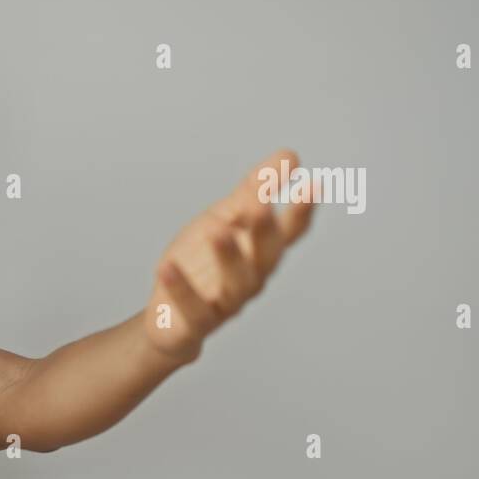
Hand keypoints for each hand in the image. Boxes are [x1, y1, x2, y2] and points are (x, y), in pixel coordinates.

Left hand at [143, 148, 319, 363]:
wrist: (169, 318)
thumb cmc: (202, 265)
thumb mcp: (225, 219)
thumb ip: (254, 191)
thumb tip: (290, 155)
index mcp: (259, 252)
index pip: (289, 232)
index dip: (301, 211)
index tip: (312, 184)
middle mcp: (250, 279)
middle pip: (266, 257)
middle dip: (266, 231)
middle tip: (261, 204)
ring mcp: (224, 304)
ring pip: (235, 284)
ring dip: (227, 256)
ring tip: (216, 230)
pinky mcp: (195, 323)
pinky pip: (191, 308)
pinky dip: (181, 288)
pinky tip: (166, 266)